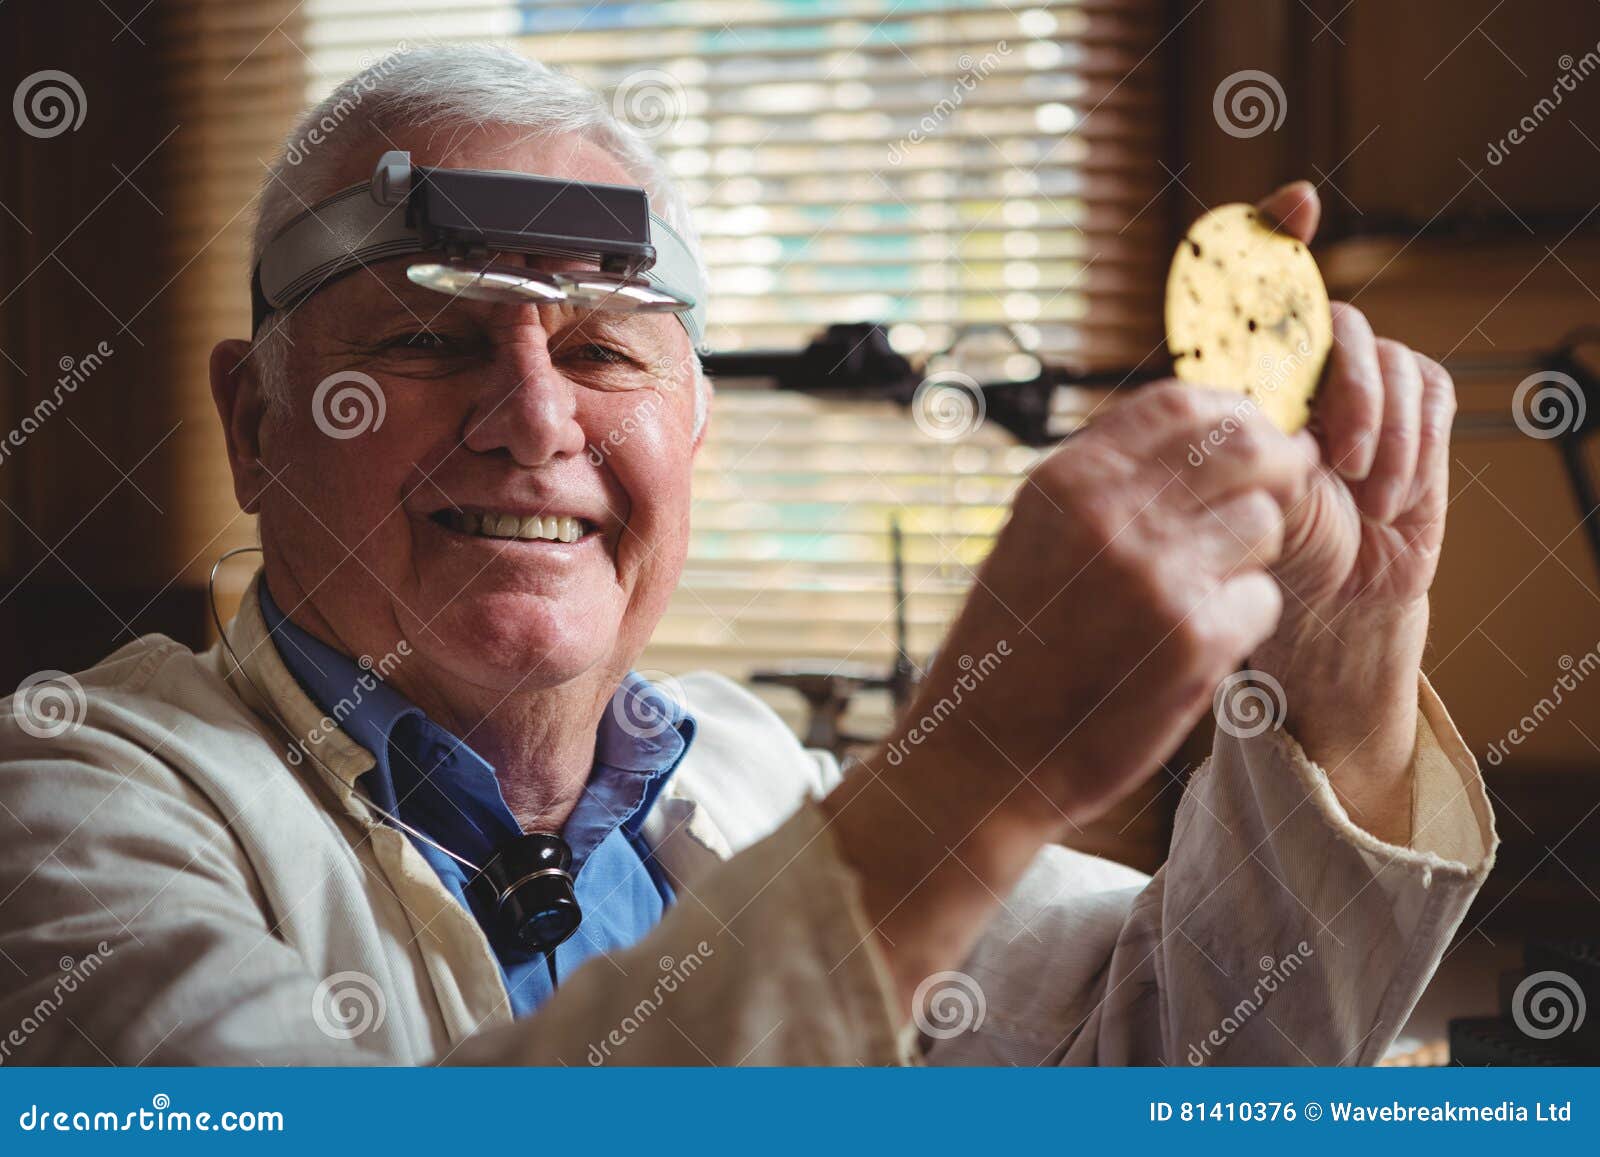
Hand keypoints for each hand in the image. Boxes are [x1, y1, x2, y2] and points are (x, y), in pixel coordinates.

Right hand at [822, 382, 1315, 1005]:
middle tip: (1276, 500)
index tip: (1248, 440)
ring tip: (1207, 590)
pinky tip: (1197, 645)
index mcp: (1066, 481)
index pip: (1180, 403)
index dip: (1231, 414)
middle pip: (1246, 448)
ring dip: (1252, 555)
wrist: (982, 756)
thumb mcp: (1034, 537)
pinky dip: (1243, 621)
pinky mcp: (1194, 641)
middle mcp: (1111, 515)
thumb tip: (1194, 430)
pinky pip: (1263, 600)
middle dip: (1274, 469)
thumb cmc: (1010, 648)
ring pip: (1265, 523)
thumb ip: (1105, 484)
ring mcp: (1156, 576)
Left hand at [1246, 182, 1455, 840]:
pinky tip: (1384, 498)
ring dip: (1372, 416)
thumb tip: (1178, 399)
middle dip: (1330, 367)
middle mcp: (1297, 382)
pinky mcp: (1412, 426)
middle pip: (1324, 317)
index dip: (1271, 234)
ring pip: (1379, 353)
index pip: (1251, 290)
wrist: (1310, 631)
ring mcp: (1357, 400)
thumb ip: (1185, 447)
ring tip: (1355, 489)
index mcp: (1232, 390)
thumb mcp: (1187, 512)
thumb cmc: (1234, 574)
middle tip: (1325, 444)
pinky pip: (1428, 391)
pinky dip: (1412, 438)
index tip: (1294, 199)